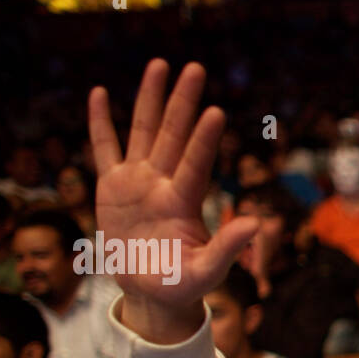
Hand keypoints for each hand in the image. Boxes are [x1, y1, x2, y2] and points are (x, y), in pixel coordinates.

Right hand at [89, 59, 258, 337]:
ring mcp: (138, 182)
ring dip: (150, 99)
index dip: (203, 139)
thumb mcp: (206, 272)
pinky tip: (101, 93)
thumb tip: (257, 223)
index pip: (196, 164)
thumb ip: (227, 248)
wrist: (152, 293)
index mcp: (184, 203)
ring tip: (160, 64)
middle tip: (196, 68)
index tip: (216, 112)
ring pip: (143, 131)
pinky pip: (104, 149)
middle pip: (173, 135)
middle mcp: (163, 184)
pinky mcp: (113, 187)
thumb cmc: (182, 284)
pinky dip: (101, 123)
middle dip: (183, 102)